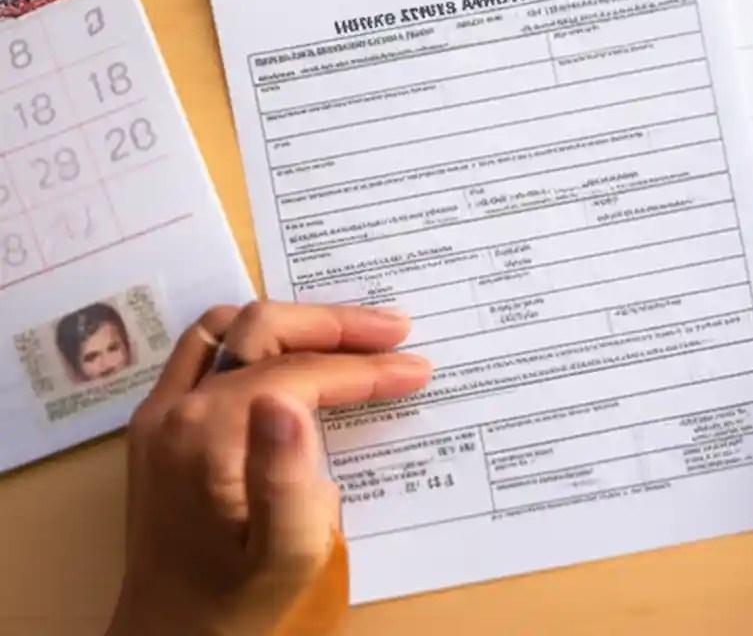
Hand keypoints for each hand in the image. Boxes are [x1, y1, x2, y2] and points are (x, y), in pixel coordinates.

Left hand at [106, 303, 431, 635]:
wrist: (170, 634)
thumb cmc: (239, 600)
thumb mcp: (283, 556)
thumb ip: (288, 476)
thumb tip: (289, 400)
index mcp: (210, 435)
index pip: (301, 374)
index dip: (364, 368)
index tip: (416, 371)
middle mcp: (175, 410)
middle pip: (263, 330)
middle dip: (336, 325)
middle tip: (396, 331)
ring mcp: (160, 412)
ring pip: (230, 328)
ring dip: (297, 324)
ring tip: (353, 338)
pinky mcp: (158, 423)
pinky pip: (206, 351)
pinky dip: (258, 340)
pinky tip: (295, 357)